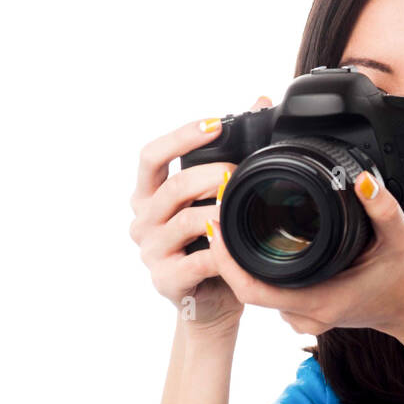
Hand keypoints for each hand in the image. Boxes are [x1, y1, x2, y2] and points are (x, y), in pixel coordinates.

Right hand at [128, 96, 270, 334]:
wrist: (212, 303)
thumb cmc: (214, 245)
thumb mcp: (219, 198)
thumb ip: (232, 152)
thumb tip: (260, 100)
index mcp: (149, 195)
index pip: (150, 156)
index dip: (180, 138)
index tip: (214, 124)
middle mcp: (142, 220)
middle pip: (172, 187)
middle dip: (211, 175)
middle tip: (241, 174)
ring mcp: (150, 251)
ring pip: (184, 221)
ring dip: (218, 211)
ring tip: (242, 208)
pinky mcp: (165, 280)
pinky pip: (195, 261)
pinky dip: (220, 253)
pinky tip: (236, 246)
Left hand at [206, 170, 403, 339]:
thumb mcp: (401, 235)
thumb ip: (382, 207)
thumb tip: (362, 181)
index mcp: (321, 300)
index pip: (252, 290)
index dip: (226, 262)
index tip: (216, 227)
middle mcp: (308, 315)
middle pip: (248, 289)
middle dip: (228, 254)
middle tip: (219, 212)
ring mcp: (305, 318)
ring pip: (259, 293)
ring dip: (243, 263)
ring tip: (233, 223)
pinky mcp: (306, 313)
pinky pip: (272, 295)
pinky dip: (260, 272)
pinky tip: (258, 245)